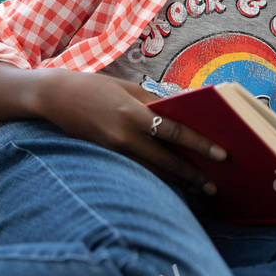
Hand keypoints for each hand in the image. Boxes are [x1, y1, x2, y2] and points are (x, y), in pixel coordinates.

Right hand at [36, 69, 227, 193]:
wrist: (54, 98)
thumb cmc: (94, 87)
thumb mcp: (126, 87)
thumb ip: (154, 102)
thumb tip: (182, 113)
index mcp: (131, 113)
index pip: (174, 131)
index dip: (200, 144)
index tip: (221, 154)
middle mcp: (122, 136)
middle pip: (166, 161)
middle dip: (191, 174)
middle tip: (212, 186)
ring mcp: (112, 150)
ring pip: (151, 172)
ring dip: (176, 181)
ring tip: (197, 188)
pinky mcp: (105, 157)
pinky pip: (136, 170)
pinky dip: (156, 177)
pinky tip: (171, 182)